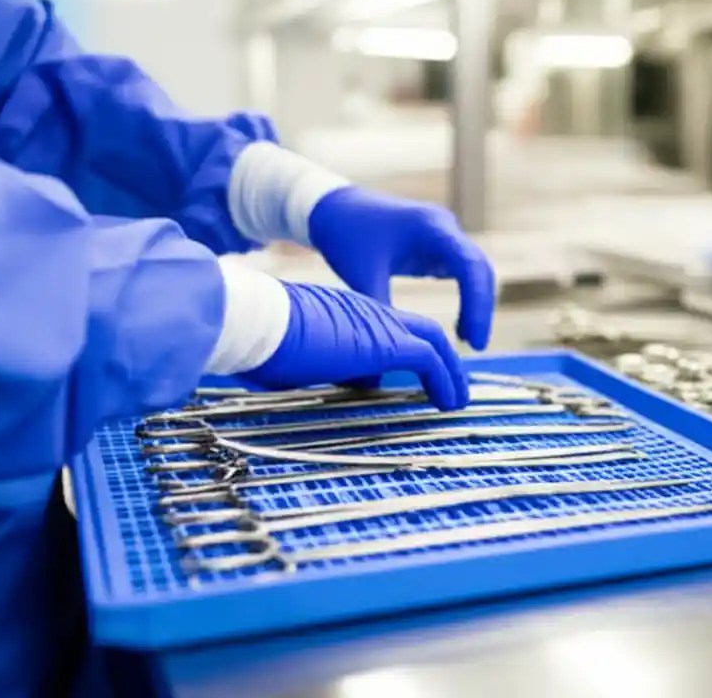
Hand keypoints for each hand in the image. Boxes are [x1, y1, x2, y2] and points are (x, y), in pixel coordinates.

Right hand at [241, 283, 469, 409]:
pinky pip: (429, 359)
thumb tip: (310, 387)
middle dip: (439, 355)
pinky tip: (450, 401)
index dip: (400, 350)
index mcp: (342, 311)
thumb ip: (307, 368)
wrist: (255, 320)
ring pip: (432, 340)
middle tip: (447, 384)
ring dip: (450, 370)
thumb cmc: (255, 342)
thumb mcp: (287, 358)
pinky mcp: (386, 341)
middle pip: (418, 328)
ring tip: (456, 399)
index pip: (382, 328)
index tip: (406, 376)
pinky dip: (445, 379)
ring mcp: (378, 323)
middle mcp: (365, 311)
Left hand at [308, 187, 495, 349]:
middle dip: (481, 308)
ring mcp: (445, 236)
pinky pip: (463, 274)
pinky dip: (467, 299)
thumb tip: (395, 355)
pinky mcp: (438, 247)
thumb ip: (383, 312)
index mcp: (432, 227)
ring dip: (477, 304)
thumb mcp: (363, 276)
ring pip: (476, 272)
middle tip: (476, 347)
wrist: (333, 207)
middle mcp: (445, 227)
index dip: (477, 305)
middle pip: (480, 269)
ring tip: (468, 341)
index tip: (472, 342)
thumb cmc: (345, 236)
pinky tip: (458, 327)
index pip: (470, 266)